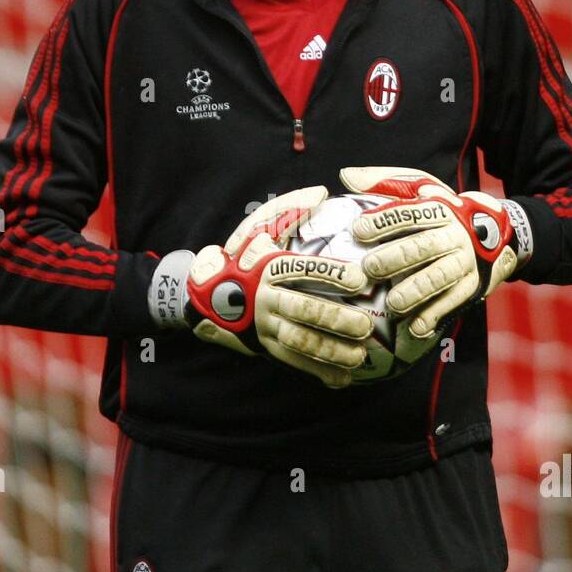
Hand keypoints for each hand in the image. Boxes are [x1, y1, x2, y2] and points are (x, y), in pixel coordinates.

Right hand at [148, 187, 373, 387]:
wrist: (206, 294)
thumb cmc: (244, 255)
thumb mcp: (259, 227)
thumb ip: (289, 209)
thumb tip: (322, 192)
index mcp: (268, 268)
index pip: (301, 271)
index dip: (330, 275)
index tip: (360, 279)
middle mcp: (265, 299)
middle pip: (303, 311)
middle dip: (335, 319)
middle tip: (365, 325)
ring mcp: (265, 326)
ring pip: (300, 342)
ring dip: (331, 351)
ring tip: (359, 355)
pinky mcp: (267, 347)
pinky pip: (294, 362)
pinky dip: (319, 372)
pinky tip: (343, 379)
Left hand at [339, 166, 532, 339]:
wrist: (498, 233)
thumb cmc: (442, 211)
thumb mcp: (420, 188)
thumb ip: (383, 181)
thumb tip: (345, 176)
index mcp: (439, 209)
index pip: (409, 213)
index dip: (383, 221)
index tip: (357, 230)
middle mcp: (454, 235)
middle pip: (423, 246)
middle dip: (396, 257)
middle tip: (370, 268)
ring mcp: (464, 262)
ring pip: (439, 277)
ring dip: (416, 290)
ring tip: (393, 303)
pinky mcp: (471, 286)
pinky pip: (453, 302)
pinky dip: (435, 315)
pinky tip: (415, 327)